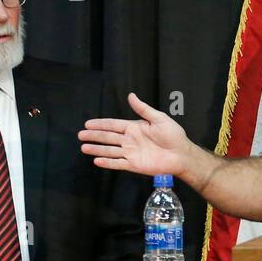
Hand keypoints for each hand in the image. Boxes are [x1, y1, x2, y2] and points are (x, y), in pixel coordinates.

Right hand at [79, 92, 193, 176]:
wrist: (182, 154)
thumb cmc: (173, 135)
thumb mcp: (159, 119)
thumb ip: (143, 109)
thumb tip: (131, 95)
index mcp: (134, 128)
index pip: (113, 125)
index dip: (101, 124)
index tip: (88, 123)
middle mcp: (130, 140)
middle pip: (108, 137)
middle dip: (94, 136)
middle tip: (80, 135)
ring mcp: (131, 153)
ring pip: (110, 150)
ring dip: (97, 149)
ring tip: (84, 147)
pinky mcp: (134, 165)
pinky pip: (118, 163)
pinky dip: (107, 162)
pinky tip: (97, 161)